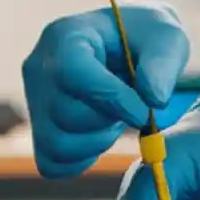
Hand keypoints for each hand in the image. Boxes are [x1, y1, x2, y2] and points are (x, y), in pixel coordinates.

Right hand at [23, 2, 189, 177]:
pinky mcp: (37, 132)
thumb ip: (163, 65)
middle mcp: (38, 70)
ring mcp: (34, 104)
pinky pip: (52, 163)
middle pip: (65, 114)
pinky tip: (100, 136)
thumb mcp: (165, 38)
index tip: (143, 113)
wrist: (126, 51)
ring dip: (97, 142)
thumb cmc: (145, 41)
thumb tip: (154, 102)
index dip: (110, 99)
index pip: (72, 73)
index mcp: (64, 36)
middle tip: (132, 109)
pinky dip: (82, 160)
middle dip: (108, 120)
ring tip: (115, 121)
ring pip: (57, 144)